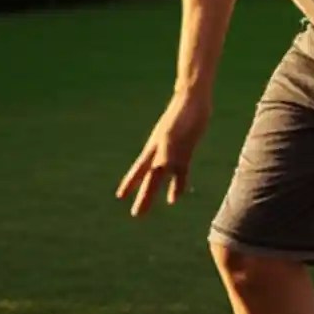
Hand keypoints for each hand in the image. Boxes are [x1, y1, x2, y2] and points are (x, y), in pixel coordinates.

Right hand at [116, 96, 209, 216]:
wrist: (193, 99)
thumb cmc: (182, 114)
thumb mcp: (173, 134)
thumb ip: (166, 152)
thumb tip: (158, 168)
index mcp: (155, 149)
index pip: (140, 171)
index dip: (131, 184)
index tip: (120, 196)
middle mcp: (162, 153)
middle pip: (151, 179)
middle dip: (144, 196)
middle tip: (136, 215)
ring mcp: (174, 153)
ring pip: (164, 178)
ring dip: (158, 193)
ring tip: (151, 207)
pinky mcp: (186, 151)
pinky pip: (181, 172)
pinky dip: (178, 184)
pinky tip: (176, 196)